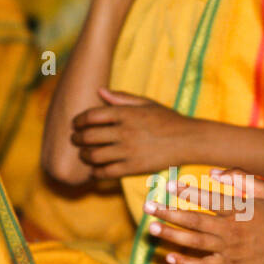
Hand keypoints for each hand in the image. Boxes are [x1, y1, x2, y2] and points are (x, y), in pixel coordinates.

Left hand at [71, 88, 188, 176]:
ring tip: (84, 154)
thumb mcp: (146, 103)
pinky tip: (95, 170)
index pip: (91, 116)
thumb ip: (121, 98)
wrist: (188, 140)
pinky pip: (106, 172)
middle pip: (89, 136)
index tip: (76, 124)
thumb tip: (99, 90)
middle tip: (75, 139)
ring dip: (84, 156)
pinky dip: (96, 172)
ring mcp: (128, 151)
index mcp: (125, 114)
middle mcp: (124, 132)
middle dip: (77, 138)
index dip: (79, 120)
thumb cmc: (167, 119)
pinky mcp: (133, 168)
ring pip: (94, 156)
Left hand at [142, 168, 263, 263]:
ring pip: (194, 243)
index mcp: (238, 210)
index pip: (207, 198)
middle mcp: (230, 230)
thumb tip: (214, 173)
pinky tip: (169, 257)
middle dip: (168, 213)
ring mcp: (228, 249)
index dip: (187, 191)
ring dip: (172, 235)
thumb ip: (241, 177)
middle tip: (148, 207)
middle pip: (193, 221)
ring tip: (152, 228)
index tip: (169, 185)